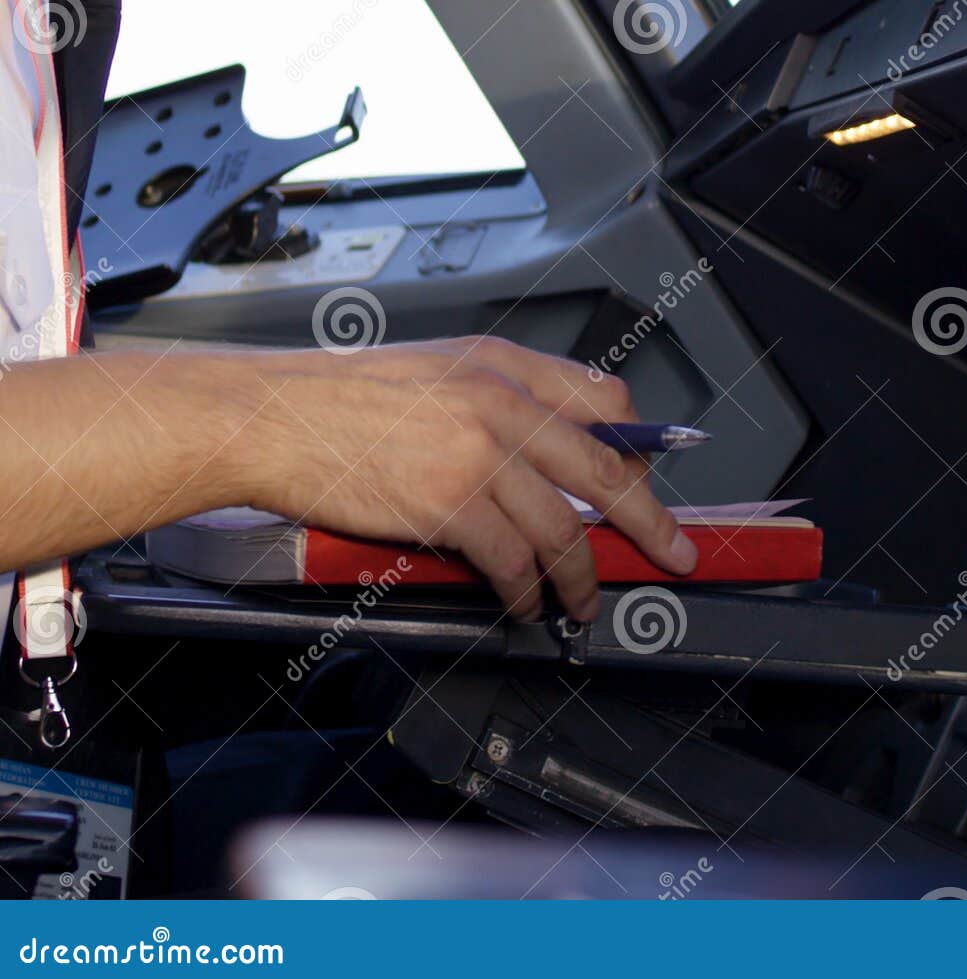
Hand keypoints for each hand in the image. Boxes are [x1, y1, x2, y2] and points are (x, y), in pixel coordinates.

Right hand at [234, 335, 695, 620]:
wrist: (271, 418)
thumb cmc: (341, 398)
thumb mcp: (437, 370)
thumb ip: (500, 400)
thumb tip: (551, 453)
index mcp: (504, 365)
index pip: (607, 403)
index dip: (638, 453)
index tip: (651, 485)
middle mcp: (503, 403)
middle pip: (609, 471)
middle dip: (651, 524)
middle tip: (674, 553)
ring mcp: (480, 454)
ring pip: (565, 530)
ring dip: (582, 579)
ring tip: (581, 602)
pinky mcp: (451, 503)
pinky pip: (516, 561)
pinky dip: (530, 592)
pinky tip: (528, 603)